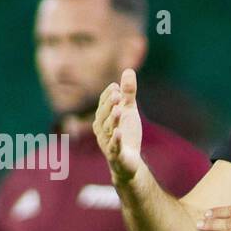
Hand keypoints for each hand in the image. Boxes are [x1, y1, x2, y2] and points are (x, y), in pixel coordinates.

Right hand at [94, 68, 142, 182]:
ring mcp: (107, 142)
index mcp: (102, 118)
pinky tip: (119, 132)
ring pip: (108, 130)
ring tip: (119, 109)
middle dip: (109, 105)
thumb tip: (128, 70)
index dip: (108, 96)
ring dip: (113, 119)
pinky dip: (116, 140)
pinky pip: (114, 146)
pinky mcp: (116, 154)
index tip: (116, 86)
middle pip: (103, 115)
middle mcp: (101, 129)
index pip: (102, 104)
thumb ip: (128, 92)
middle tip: (117, 94)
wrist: (129, 161)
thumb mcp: (129, 110)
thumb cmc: (126, 133)